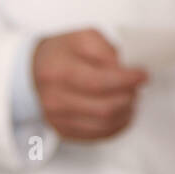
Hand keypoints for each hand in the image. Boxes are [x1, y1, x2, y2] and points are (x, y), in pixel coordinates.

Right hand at [31, 29, 148, 140]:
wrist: (32, 71)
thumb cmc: (61, 53)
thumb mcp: (82, 38)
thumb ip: (106, 50)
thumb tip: (125, 69)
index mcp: (59, 71)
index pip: (98, 82)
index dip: (126, 80)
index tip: (143, 75)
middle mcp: (56, 99)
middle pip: (104, 108)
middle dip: (129, 97)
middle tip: (136, 87)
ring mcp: (58, 119)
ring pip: (104, 125)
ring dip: (126, 112)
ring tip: (130, 98)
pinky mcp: (64, 132)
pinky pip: (98, 135)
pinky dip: (117, 125)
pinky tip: (122, 112)